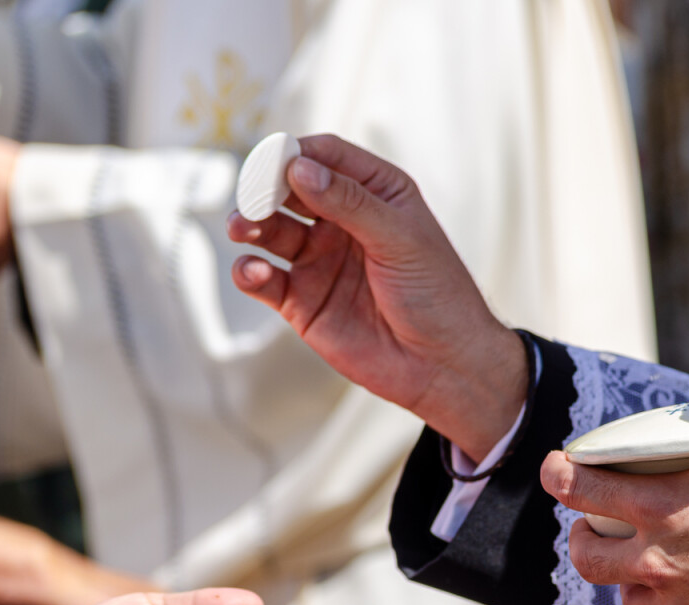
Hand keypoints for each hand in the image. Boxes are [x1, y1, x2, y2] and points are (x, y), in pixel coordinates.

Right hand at [227, 133, 526, 459]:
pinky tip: (255, 272)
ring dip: (251, 224)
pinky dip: (250, 271)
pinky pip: (262, 278)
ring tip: (244, 227)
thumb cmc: (437, 295)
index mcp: (375, 194)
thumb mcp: (401, 238)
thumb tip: (299, 168)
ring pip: (270, 231)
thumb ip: (350, 203)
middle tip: (252, 196)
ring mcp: (319, 260)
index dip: (296, 155)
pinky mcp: (301, 301)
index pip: (325, 157)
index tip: (274, 161)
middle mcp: (342, 222)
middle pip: (288, 190)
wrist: (443, 365)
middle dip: (265, 189)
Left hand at [540, 368, 688, 604]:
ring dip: (631, 581)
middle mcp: (658, 564)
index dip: (560, 475)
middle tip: (593, 527)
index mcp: (661, 509)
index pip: (581, 490)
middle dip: (581, 539)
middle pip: (587, 559)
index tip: (557, 469)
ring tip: (651, 565)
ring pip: (630, 601)